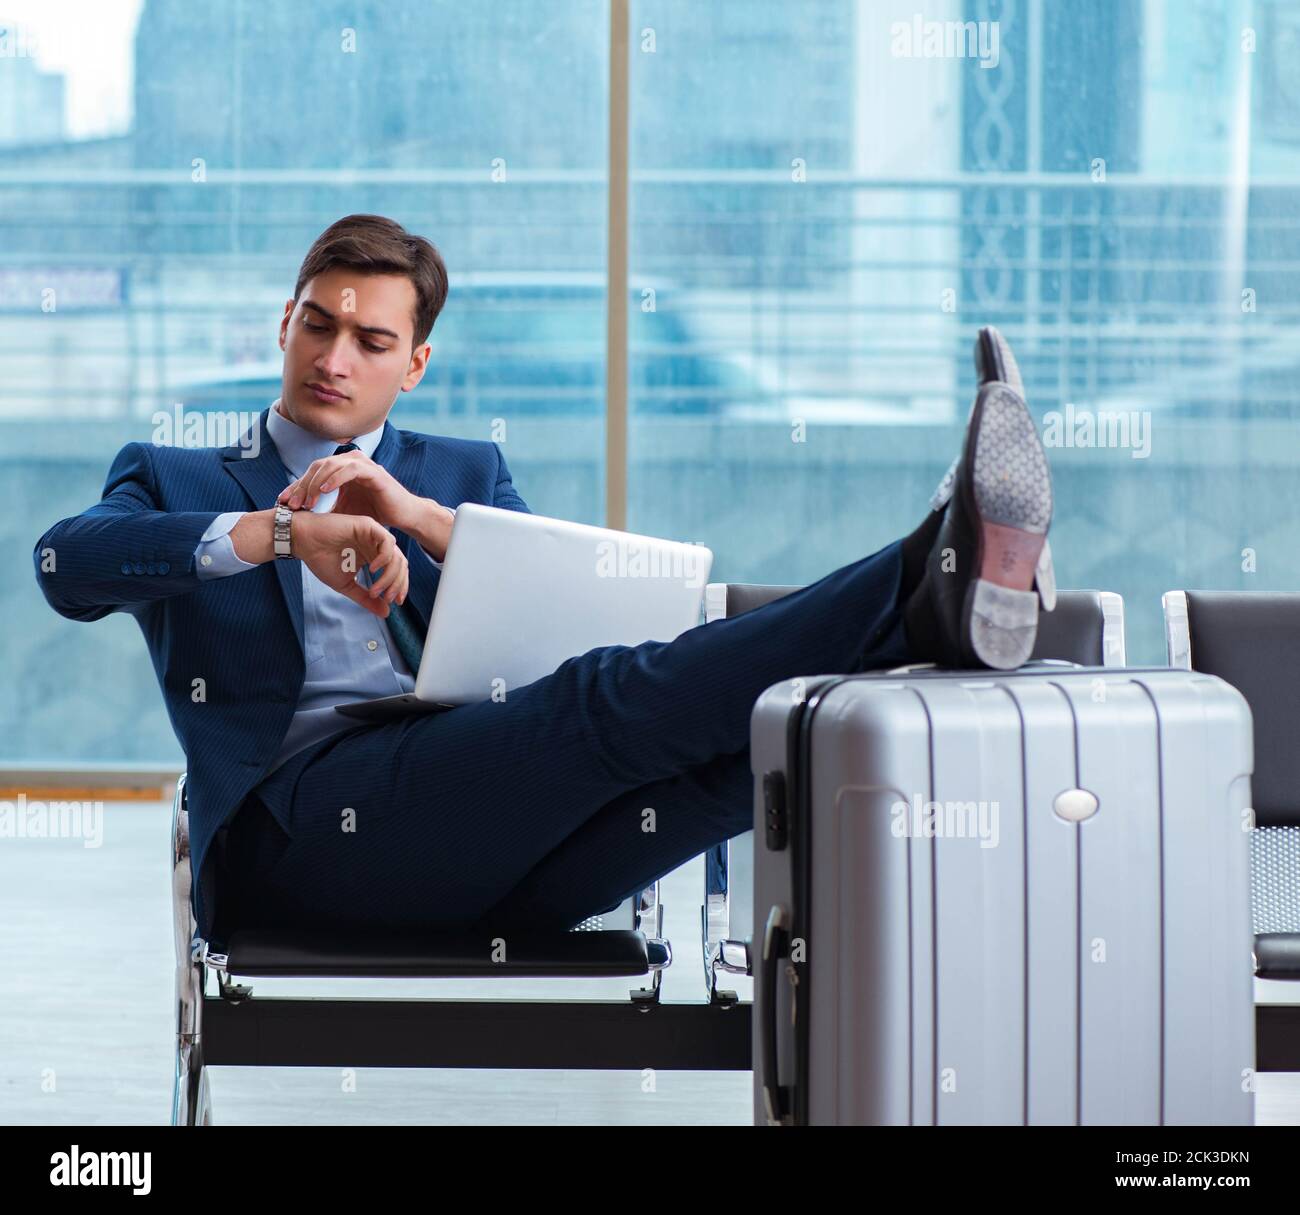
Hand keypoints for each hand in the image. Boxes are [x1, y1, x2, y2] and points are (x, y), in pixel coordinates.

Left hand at [278, 448, 428, 535]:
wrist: (403, 516)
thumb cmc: (376, 513)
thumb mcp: (345, 511)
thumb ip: (326, 509)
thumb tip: (300, 517)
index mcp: (341, 469)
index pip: (313, 473)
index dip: (296, 487)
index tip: (282, 503)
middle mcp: (350, 462)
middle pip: (317, 467)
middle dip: (302, 486)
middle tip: (291, 504)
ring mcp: (362, 464)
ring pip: (330, 465)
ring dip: (315, 483)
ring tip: (306, 501)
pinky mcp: (373, 471)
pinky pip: (349, 469)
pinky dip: (335, 478)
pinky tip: (324, 490)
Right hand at [291, 511, 408, 618]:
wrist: (303, 542)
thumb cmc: (321, 560)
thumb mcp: (347, 585)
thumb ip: (366, 598)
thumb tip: (386, 613)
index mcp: (374, 557)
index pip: (397, 572)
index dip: (400, 587)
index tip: (395, 603)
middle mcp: (377, 546)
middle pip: (401, 565)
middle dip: (398, 584)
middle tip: (388, 598)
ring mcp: (374, 535)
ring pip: (396, 556)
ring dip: (390, 576)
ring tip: (376, 589)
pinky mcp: (368, 525)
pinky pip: (388, 541)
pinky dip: (385, 558)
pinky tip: (372, 569)